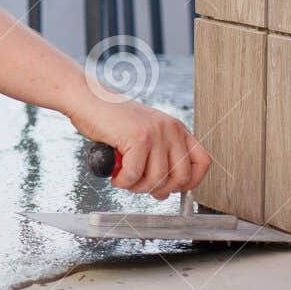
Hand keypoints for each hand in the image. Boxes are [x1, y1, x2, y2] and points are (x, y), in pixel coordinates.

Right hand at [69, 96, 209, 199]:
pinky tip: (115, 176)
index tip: (173, 188)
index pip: (202, 161)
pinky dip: (123, 182)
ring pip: (156, 179)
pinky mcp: (137, 138)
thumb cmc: (111, 119)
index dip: (191, 182)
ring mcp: (155, 133)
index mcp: (176, 128)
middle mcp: (170, 129)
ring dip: (137, 187)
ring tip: (124, 180)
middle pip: (181, 177)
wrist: (88, 98)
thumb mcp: (144, 135)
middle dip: (160, 190)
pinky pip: (134, 175)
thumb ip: (158, 159)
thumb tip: (164, 191)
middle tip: (141, 186)